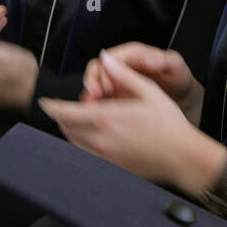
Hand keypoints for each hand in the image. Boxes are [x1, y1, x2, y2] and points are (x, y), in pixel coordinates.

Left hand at [41, 50, 209, 187]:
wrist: (182, 156)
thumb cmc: (168, 123)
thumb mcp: (148, 91)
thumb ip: (123, 74)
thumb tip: (105, 58)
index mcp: (106, 117)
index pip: (66, 112)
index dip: (52, 107)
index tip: (44, 102)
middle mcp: (100, 139)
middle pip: (65, 128)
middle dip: (59, 117)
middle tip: (59, 109)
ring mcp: (104, 157)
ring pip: (73, 143)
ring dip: (69, 131)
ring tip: (74, 121)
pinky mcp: (111, 168)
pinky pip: (86, 155)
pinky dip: (81, 144)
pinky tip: (90, 138)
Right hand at [83, 42, 202, 122]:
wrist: (182, 96)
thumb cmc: (178, 78)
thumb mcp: (175, 67)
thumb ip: (163, 60)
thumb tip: (145, 59)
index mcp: (133, 54)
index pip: (111, 57)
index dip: (105, 71)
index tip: (107, 86)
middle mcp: (122, 65)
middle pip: (97, 68)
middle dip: (93, 81)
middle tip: (96, 96)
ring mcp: (117, 80)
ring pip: (95, 82)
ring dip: (91, 92)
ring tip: (93, 104)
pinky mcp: (116, 94)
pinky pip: (100, 96)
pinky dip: (95, 103)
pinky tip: (95, 111)